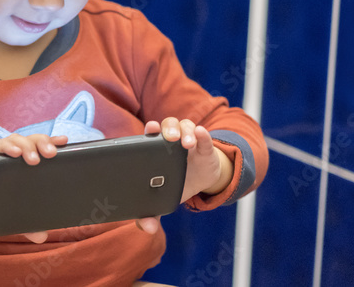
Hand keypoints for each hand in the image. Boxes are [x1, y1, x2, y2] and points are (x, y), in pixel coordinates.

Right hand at [0, 133, 68, 242]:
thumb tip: (42, 237)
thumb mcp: (10, 211)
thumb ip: (26, 224)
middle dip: (43, 142)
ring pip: (15, 140)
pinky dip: (6, 147)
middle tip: (52, 153)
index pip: (39, 147)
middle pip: (31, 140)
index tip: (65, 142)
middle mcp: (11, 154)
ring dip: (27, 146)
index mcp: (21, 163)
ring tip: (34, 159)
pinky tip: (15, 153)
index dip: (51, 141)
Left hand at [133, 118, 232, 234]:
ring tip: (186, 143)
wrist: (201, 182)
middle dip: (167, 129)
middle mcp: (172, 140)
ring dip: (185, 131)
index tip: (149, 129)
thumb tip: (148, 228)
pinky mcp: (206, 147)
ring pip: (185, 126)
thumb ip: (152, 212)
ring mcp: (189, 141)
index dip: (149, 131)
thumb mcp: (164, 199)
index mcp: (156, 149)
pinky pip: (205, 137)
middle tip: (169, 138)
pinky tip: (201, 133)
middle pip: (168, 125)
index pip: (150, 135)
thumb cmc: (176, 185)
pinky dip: (203, 134)